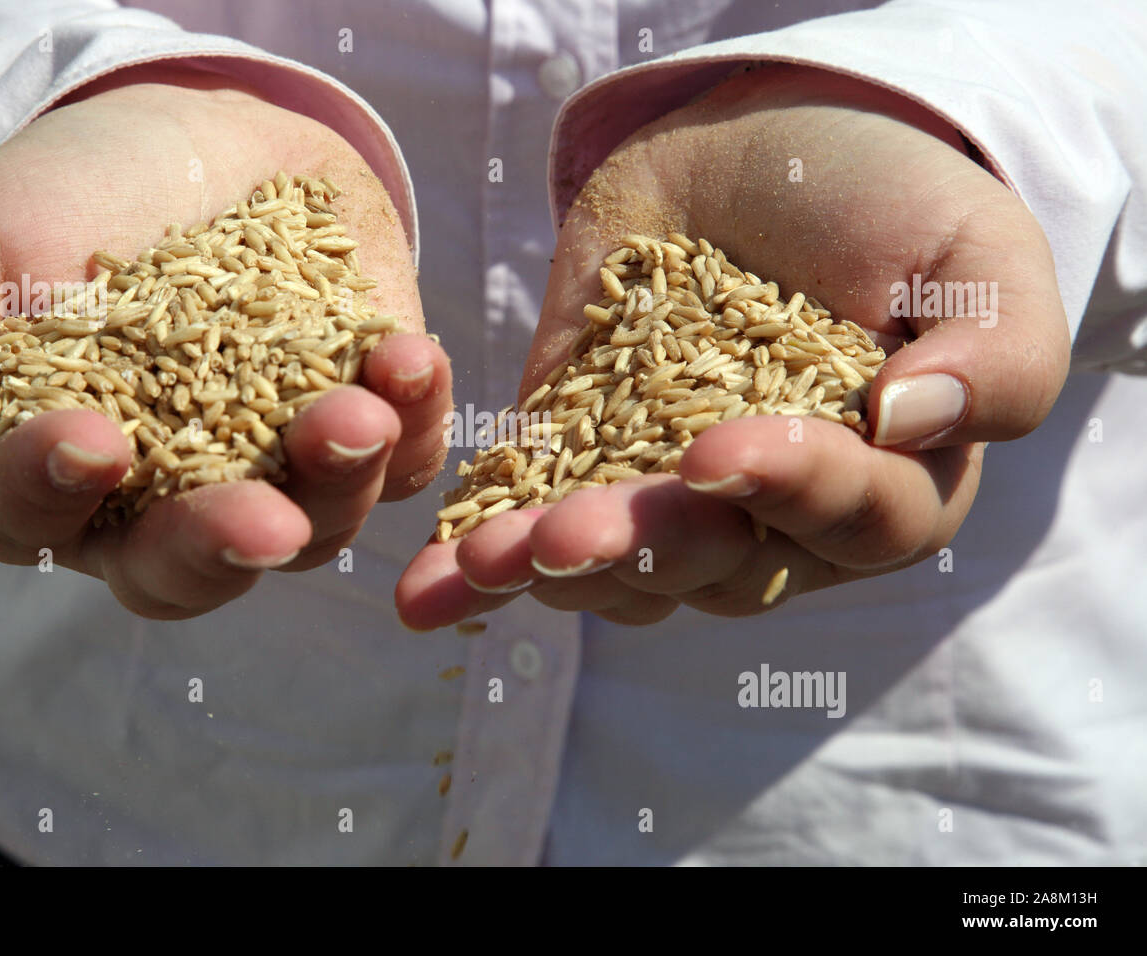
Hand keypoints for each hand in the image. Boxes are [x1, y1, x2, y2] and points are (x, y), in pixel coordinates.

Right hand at [0, 66, 450, 618]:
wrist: (199, 138)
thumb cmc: (70, 199)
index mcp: (55, 475)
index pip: (34, 522)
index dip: (54, 495)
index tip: (90, 440)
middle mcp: (166, 500)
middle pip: (184, 569)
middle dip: (222, 543)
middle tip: (261, 519)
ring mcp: (276, 474)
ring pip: (313, 529)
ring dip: (339, 481)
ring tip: (358, 412)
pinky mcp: (367, 432)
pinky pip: (405, 460)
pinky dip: (417, 420)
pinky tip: (409, 361)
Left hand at [397, 64, 1067, 627]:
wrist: (756, 144)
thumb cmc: (888, 196)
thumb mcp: (974, 250)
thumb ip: (992, 350)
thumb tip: (914, 423)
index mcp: (886, 482)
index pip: (854, 520)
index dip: (788, 493)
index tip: (719, 448)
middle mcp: (777, 516)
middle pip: (723, 566)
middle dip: (646, 551)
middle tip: (570, 535)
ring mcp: (670, 497)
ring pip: (622, 570)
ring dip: (549, 572)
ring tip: (484, 561)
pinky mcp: (579, 461)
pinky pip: (535, 527)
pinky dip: (479, 565)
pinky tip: (427, 592)